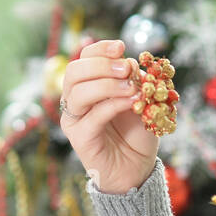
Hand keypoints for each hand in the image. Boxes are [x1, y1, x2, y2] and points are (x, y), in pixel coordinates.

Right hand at [59, 38, 158, 193]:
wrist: (137, 168)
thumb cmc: (137, 134)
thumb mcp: (141, 100)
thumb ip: (135, 81)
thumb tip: (130, 63)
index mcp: (87, 86)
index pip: (83, 58)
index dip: (100, 49)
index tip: (122, 47)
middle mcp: (75, 101)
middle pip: (74, 71)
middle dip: (102, 65)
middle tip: (127, 69)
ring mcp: (74, 120)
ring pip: (78, 92)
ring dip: (107, 84)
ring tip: (132, 88)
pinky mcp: (80, 138)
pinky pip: (93, 116)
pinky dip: (113, 105)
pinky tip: (132, 102)